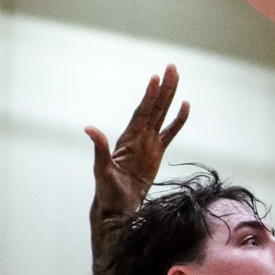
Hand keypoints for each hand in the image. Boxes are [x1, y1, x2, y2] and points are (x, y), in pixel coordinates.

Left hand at [85, 65, 189, 218]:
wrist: (118, 207)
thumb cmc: (107, 191)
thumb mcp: (102, 170)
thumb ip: (100, 148)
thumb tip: (89, 128)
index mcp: (128, 138)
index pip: (141, 112)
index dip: (149, 96)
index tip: (155, 78)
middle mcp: (139, 136)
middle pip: (154, 107)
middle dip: (164, 88)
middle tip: (172, 67)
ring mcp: (149, 143)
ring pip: (162, 114)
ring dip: (169, 97)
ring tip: (176, 77)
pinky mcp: (157, 152)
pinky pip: (170, 132)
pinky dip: (178, 120)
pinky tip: (185, 106)